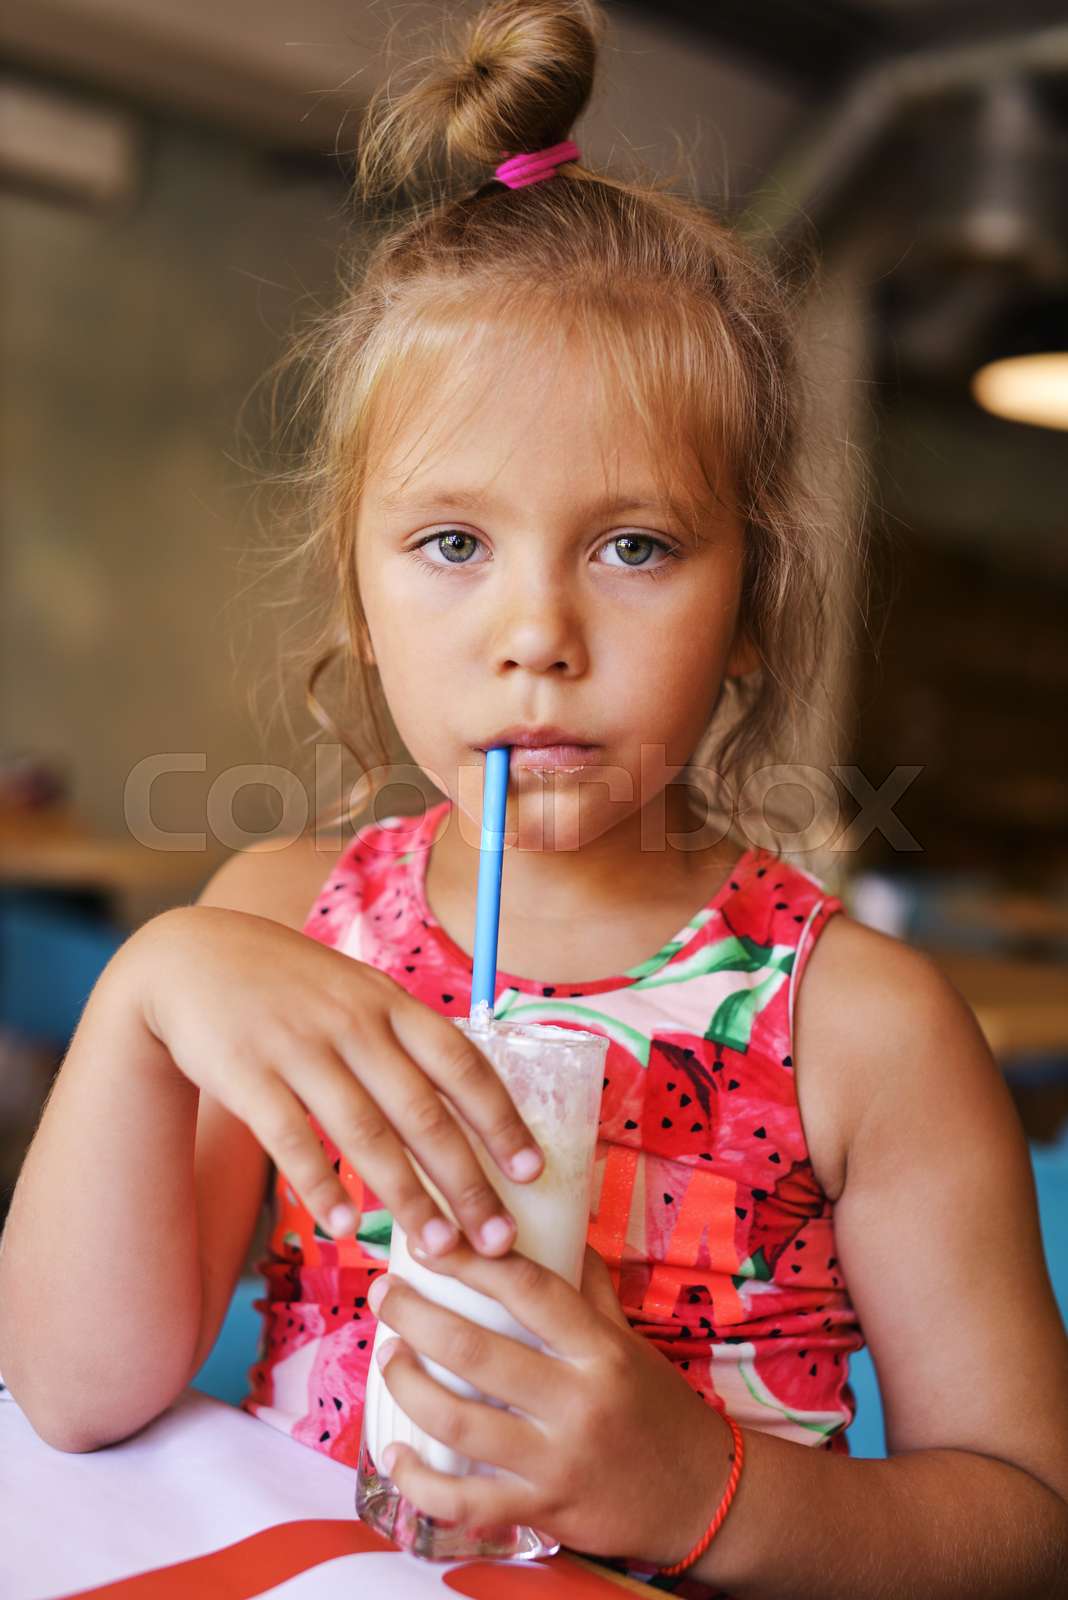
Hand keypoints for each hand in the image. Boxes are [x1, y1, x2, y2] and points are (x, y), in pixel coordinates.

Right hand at [123, 905, 544, 1255]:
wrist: (195, 956)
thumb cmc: (293, 986)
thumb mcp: (359, 992)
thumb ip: (407, 1041)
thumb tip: (473, 1104)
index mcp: (391, 1005)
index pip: (463, 1065)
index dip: (501, 1121)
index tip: (532, 1172)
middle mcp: (355, 1024)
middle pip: (424, 1112)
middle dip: (467, 1181)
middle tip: (498, 1241)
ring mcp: (301, 1048)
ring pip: (366, 1134)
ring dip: (408, 1199)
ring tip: (440, 1251)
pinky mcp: (248, 1073)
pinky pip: (291, 1139)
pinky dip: (321, 1186)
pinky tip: (345, 1228)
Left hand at [368, 1240, 732, 1564]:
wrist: (704, 1496)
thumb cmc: (658, 1407)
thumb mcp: (629, 1340)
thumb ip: (589, 1288)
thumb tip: (558, 1225)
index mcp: (600, 1349)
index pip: (528, 1289)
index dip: (471, 1261)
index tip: (427, 1242)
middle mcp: (578, 1399)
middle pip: (478, 1351)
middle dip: (416, 1317)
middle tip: (384, 1295)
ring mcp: (558, 1459)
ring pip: (460, 1422)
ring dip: (409, 1386)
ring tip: (388, 1359)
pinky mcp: (543, 1510)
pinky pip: (466, 1501)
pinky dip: (420, 1480)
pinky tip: (396, 1454)